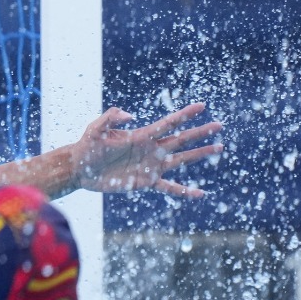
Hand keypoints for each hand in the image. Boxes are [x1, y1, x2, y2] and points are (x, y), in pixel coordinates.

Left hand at [72, 104, 222, 196]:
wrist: (80, 168)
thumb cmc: (87, 146)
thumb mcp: (96, 128)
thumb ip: (111, 117)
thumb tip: (131, 117)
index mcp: (142, 135)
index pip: (168, 123)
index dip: (185, 115)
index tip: (202, 106)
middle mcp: (150, 149)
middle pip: (181, 139)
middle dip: (201, 132)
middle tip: (220, 125)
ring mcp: (150, 166)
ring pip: (181, 159)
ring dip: (200, 154)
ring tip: (219, 147)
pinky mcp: (145, 182)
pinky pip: (169, 187)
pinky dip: (184, 191)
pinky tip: (201, 193)